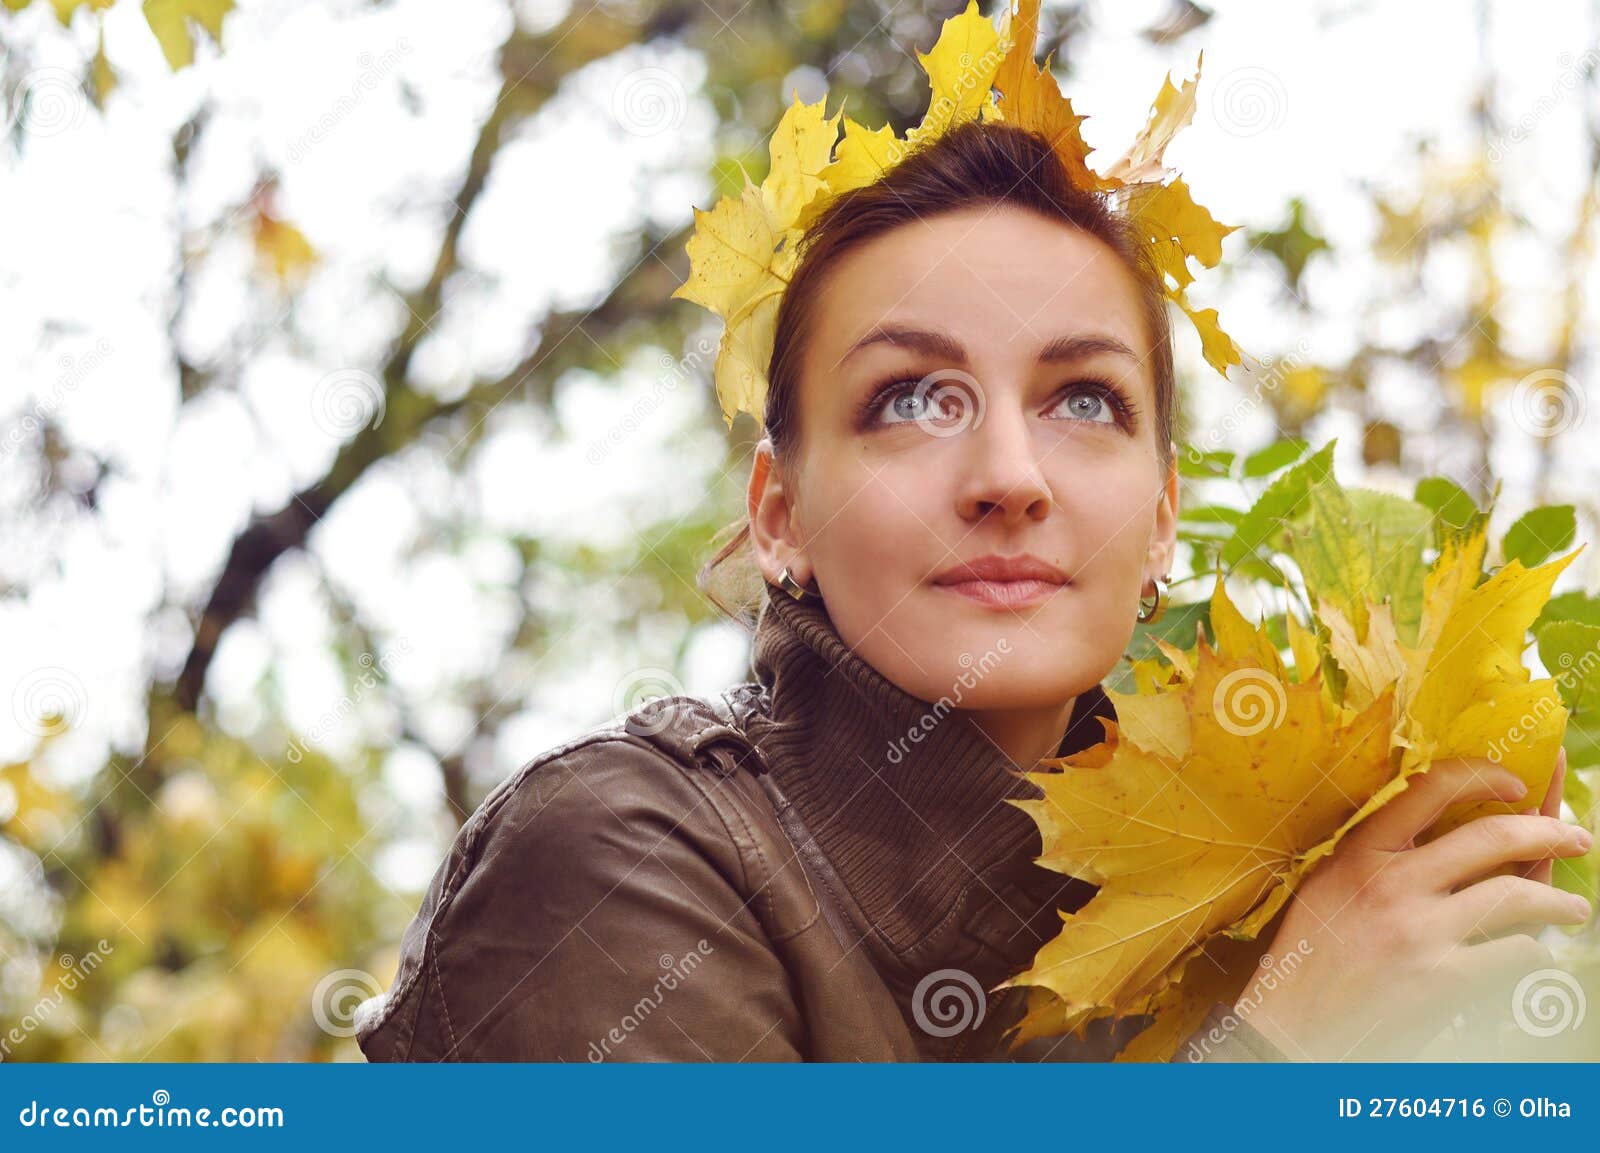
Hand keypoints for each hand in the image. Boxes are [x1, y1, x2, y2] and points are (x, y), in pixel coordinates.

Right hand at [1234, 754, 1593, 1061]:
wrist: (1293, 1023)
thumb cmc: (1306, 955)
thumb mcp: (1327, 885)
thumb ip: (1373, 855)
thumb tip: (1434, 829)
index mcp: (1361, 852)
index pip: (1430, 788)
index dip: (1483, 775)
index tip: (1515, 782)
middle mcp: (1393, 883)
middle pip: (1491, 838)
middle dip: (1548, 832)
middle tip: (1576, 837)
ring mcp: (1420, 931)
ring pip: (1516, 897)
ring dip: (1559, 902)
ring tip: (1574, 909)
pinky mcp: (1442, 980)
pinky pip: (1514, 954)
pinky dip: (1534, 953)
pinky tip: (1536, 954)